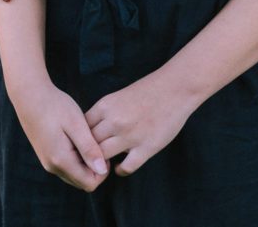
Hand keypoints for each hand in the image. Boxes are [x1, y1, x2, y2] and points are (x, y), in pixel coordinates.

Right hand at [10, 82, 108, 190]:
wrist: (29, 96)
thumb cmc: (55, 107)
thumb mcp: (76, 125)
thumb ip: (89, 149)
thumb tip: (102, 170)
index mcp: (61, 161)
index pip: (89, 183)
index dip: (103, 171)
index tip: (105, 149)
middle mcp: (53, 167)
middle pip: (82, 182)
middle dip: (95, 168)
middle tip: (98, 143)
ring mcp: (48, 162)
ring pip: (74, 174)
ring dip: (86, 163)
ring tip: (88, 139)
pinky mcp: (46, 156)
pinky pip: (67, 166)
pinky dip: (77, 158)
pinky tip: (79, 138)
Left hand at [86, 69, 200, 176]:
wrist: (177, 87)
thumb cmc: (149, 90)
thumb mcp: (119, 97)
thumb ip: (105, 113)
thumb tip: (90, 132)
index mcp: (106, 106)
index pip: (81, 129)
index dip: (80, 139)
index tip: (83, 145)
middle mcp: (115, 121)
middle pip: (89, 144)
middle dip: (88, 153)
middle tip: (90, 160)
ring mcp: (130, 135)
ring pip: (102, 157)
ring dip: (101, 163)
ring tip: (104, 165)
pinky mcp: (146, 147)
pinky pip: (126, 167)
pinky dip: (121, 170)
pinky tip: (121, 167)